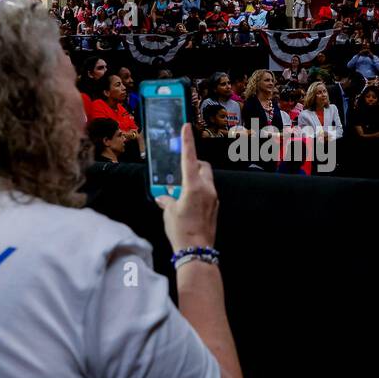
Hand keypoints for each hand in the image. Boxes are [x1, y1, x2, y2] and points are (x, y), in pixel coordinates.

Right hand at [156, 123, 217, 251]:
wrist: (197, 250)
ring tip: (181, 191)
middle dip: (194, 164)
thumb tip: (163, 195)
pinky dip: (198, 191)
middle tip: (180, 171)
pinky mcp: (215, 207)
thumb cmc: (181, 230)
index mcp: (193, 186)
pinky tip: (188, 203)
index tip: (186, 126)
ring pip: (206, 179)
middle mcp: (207, 189)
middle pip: (203, 167)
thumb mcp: (169, 212)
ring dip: (196, 179)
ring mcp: (213, 198)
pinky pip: (208, 192)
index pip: (189, 158)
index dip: (187, 141)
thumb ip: (167, 199)